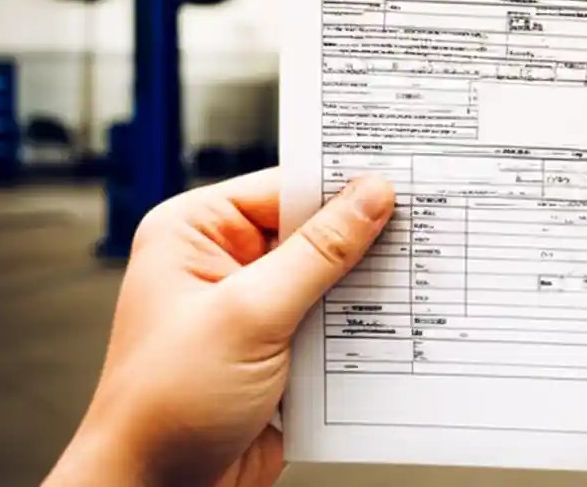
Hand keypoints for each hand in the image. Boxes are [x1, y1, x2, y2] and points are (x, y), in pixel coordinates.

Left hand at [45, 171, 394, 486]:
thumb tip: (370, 196)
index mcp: (195, 232)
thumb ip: (318, 253)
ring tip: (419, 276)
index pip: (284, 187)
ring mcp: (252, 309)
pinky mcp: (277, 351)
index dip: (342, 184)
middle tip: (423, 228)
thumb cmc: (164, 405)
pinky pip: (332, 324)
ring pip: (329, 280)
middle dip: (364, 238)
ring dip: (367, 288)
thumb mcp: (248, 314)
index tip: (401, 182)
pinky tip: (399, 326)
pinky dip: (363, 328)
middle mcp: (222, 263)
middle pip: (312, 231)